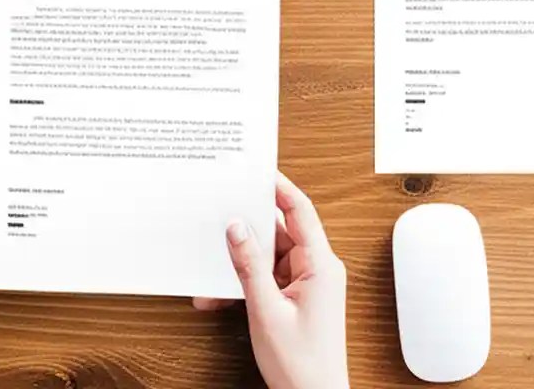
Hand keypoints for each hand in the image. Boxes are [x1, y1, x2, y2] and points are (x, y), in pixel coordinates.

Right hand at [193, 174, 348, 388]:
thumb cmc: (301, 363)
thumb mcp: (265, 309)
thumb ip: (248, 265)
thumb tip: (236, 227)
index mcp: (321, 265)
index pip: (300, 211)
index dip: (279, 187)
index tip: (256, 169)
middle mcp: (317, 269)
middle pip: (280, 231)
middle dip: (247, 229)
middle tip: (220, 212)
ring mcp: (307, 283)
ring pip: (268, 255)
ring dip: (240, 263)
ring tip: (213, 269)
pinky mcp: (295, 296)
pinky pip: (266, 276)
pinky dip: (243, 283)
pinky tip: (218, 296)